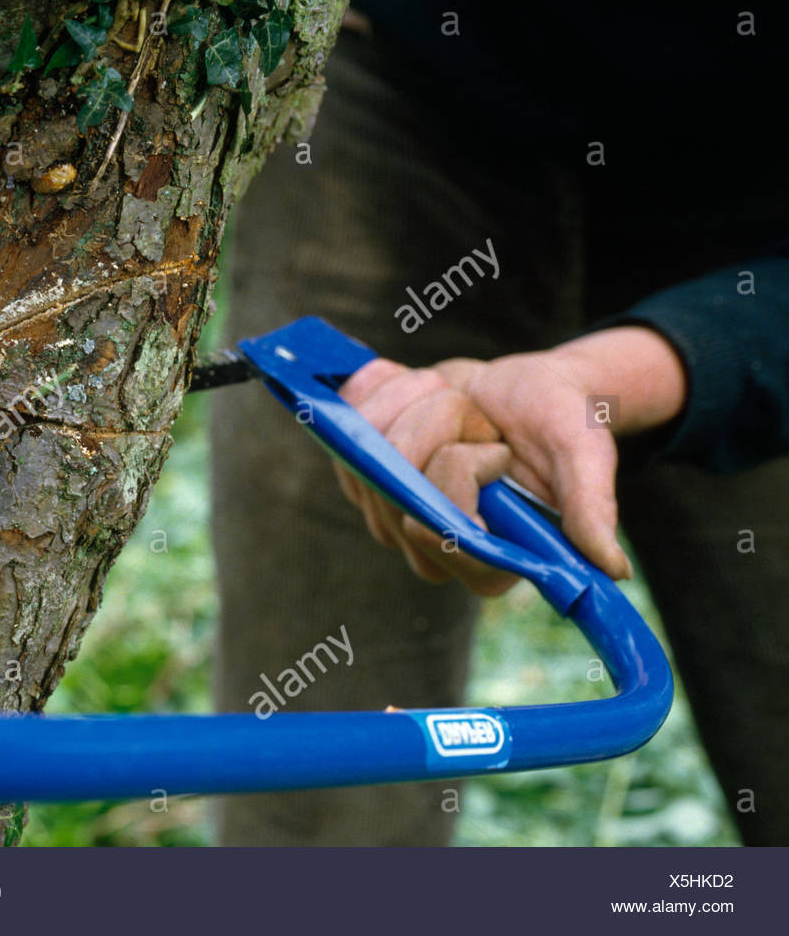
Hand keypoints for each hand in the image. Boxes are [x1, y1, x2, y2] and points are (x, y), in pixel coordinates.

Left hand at [333, 327, 686, 593]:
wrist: (516, 389)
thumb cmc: (557, 425)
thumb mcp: (584, 455)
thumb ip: (590, 507)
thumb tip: (613, 569)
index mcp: (485, 562)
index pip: (435, 533)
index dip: (453, 477)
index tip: (493, 448)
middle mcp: (425, 547)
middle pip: (391, 484)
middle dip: (438, 425)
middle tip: (478, 414)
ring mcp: (382, 509)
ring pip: (362, 445)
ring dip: (414, 399)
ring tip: (456, 398)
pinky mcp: (355, 466)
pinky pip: (341, 419)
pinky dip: (382, 386)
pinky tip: (416, 385)